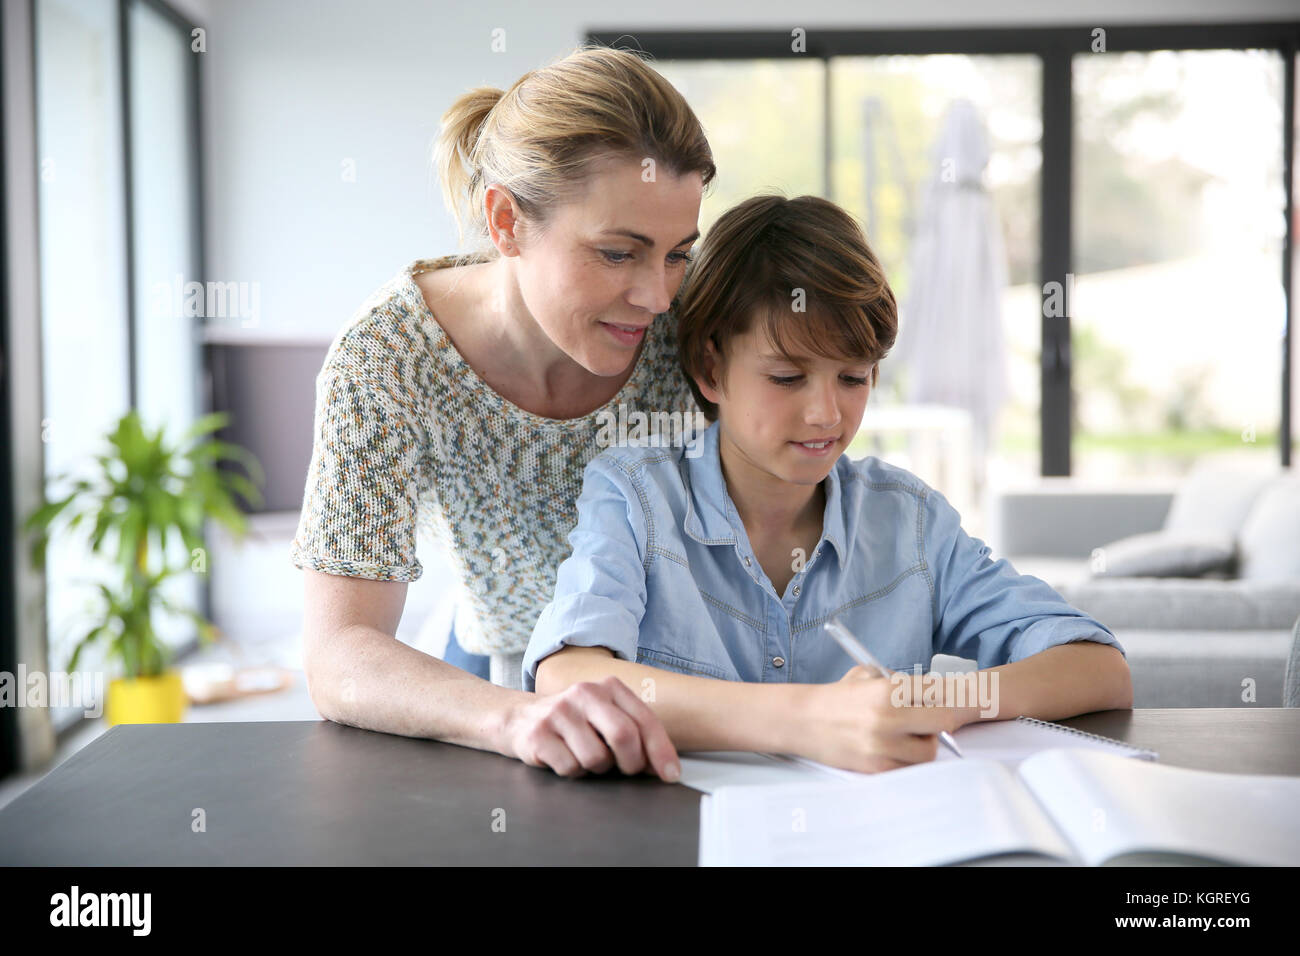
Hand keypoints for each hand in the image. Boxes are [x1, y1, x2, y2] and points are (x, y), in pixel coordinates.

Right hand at [501, 676, 680, 781]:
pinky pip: (570, 768)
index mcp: (608, 687)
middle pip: (624, 736)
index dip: (661, 751)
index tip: (671, 774)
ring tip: (584, 756)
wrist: (519, 718)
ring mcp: (559, 712)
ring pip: (596, 759)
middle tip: (626, 771)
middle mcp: (584, 693)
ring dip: (596, 769)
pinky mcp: (538, 734)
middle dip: (631, 763)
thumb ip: (634, 732)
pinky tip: (564, 758)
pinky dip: (572, 772)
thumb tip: (664, 765)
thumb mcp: (605, 716)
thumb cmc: (574, 723)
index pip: (644, 720)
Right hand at [793, 665, 963, 772]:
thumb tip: (935, 692)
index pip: (939, 693)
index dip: (945, 696)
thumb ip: (900, 682)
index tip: (945, 699)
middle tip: (930, 720)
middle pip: (943, 721)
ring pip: (929, 751)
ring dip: (923, 744)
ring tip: (907, 736)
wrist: (803, 720)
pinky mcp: (876, 767)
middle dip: (940, 720)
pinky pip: (908, 767)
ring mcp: (883, 745)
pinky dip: (906, 760)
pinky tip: (893, 749)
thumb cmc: (837, 698)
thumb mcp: (867, 676)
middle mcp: (888, 717)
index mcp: (888, 689)